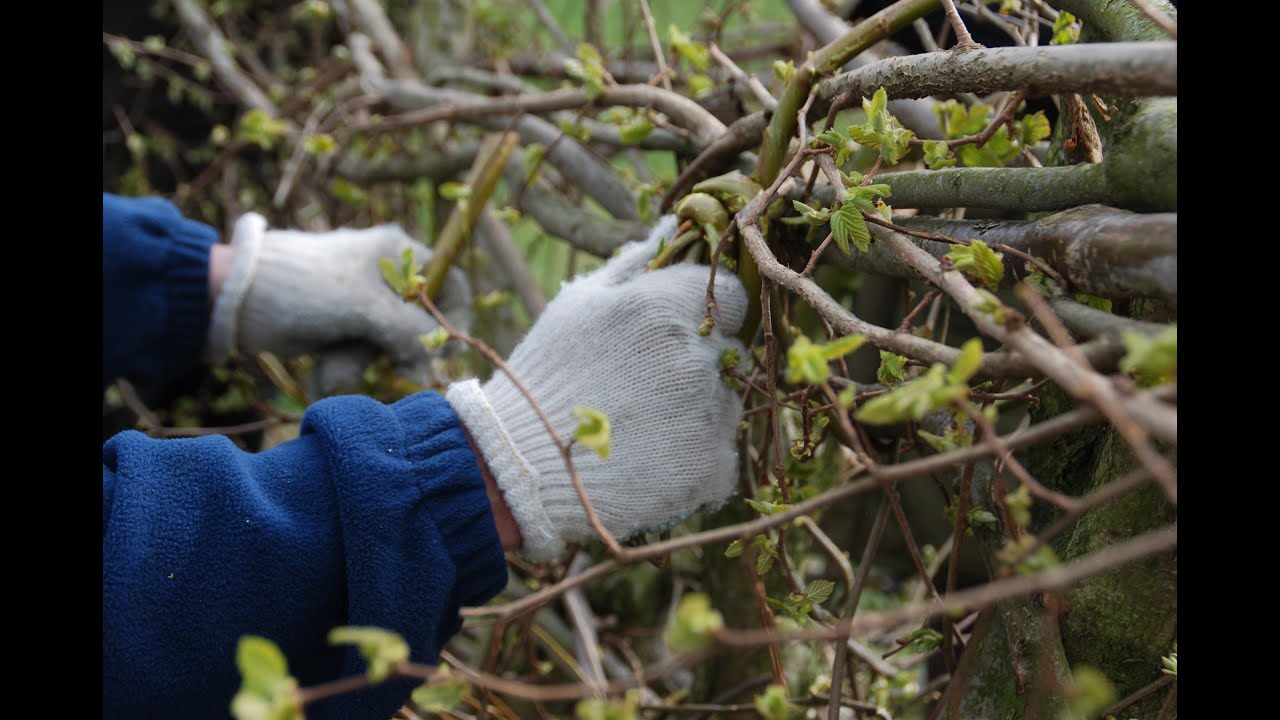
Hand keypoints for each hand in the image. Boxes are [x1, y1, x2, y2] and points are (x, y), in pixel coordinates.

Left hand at [207, 213, 469, 390]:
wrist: (233, 298)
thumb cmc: (303, 288)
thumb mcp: (365, 309)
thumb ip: (411, 332)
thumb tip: (439, 359)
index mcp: (396, 252)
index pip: (448, 282)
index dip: (453, 317)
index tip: (442, 350)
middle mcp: (382, 274)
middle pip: (417, 322)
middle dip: (395, 351)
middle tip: (390, 370)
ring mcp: (359, 302)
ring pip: (385, 345)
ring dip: (361, 363)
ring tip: (332, 368)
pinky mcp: (338, 326)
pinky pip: (357, 354)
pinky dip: (341, 366)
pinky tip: (320, 372)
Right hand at [446, 216, 747, 561]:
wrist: (524, 469)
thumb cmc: (544, 376)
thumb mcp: (576, 306)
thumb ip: (632, 264)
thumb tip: (669, 227)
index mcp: (666, 309)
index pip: (735, 296)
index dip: (709, 314)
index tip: (676, 335)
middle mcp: (697, 358)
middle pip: (731, 352)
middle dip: (699, 363)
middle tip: (646, 387)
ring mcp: (710, 416)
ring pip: (727, 402)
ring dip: (698, 410)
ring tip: (640, 426)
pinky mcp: (713, 467)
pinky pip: (723, 452)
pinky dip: (696, 456)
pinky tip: (650, 458)